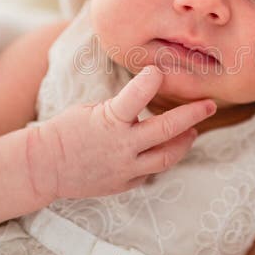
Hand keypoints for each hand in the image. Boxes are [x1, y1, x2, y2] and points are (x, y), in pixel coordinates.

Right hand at [28, 65, 215, 199]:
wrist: (45, 167)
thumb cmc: (67, 131)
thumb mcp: (91, 109)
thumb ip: (122, 107)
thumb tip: (150, 96)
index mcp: (109, 121)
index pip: (135, 98)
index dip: (151, 82)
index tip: (161, 70)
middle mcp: (122, 146)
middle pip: (166, 131)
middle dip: (192, 115)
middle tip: (209, 105)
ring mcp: (125, 168)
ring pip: (167, 157)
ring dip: (184, 142)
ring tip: (194, 131)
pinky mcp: (125, 184)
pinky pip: (151, 171)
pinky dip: (161, 158)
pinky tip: (165, 149)